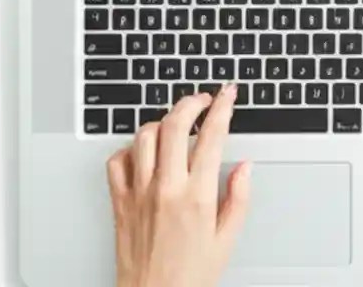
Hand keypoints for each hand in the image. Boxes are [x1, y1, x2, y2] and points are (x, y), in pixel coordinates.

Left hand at [106, 85, 251, 286]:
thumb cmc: (190, 276)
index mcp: (197, 197)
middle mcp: (165, 188)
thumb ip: (238, 199)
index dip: (222, 108)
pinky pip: (117, 160)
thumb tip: (245, 168)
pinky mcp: (119, 200)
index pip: (212, 138)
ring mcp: (138, 192)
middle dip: (191, 103)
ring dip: (161, 123)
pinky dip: (130, 149)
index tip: (228, 95)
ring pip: (144, 136)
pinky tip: (143, 153)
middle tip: (202, 100)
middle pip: (174, 125)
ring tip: (175, 125)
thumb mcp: (226, 240)